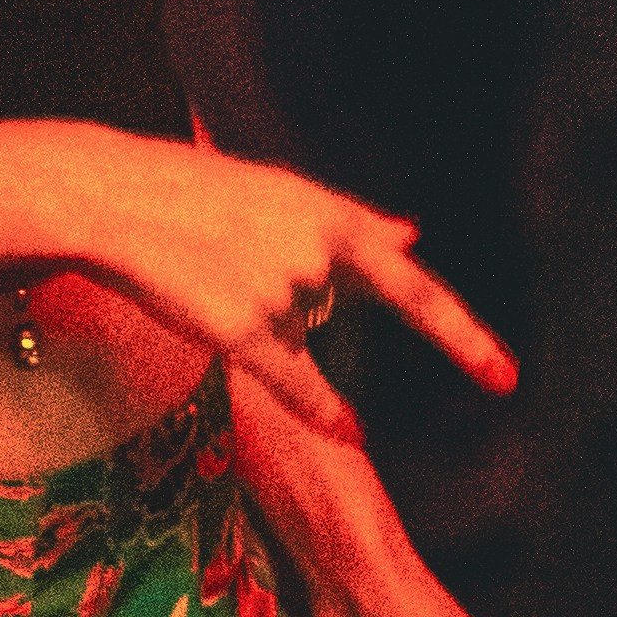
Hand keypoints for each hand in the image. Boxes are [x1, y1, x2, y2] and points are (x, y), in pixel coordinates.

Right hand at [86, 125, 517, 427]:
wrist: (112, 196)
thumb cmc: (188, 189)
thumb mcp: (278, 187)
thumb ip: (350, 218)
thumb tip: (411, 232)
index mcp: (329, 214)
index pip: (411, 288)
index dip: (461, 337)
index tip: (505, 380)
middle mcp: (318, 255)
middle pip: (329, 308)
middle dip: (283, 295)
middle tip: (236, 274)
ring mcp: (283, 294)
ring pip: (294, 333)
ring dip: (256, 313)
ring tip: (200, 269)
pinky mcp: (243, 330)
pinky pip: (298, 384)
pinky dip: (326, 410)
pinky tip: (354, 430)